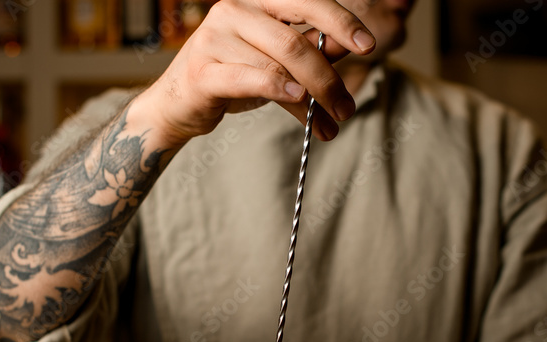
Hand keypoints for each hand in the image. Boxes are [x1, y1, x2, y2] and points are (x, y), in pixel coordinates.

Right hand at [136, 0, 376, 148]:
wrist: (178, 103)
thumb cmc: (231, 76)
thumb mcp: (275, 60)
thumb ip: (308, 50)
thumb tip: (347, 46)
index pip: (306, 1)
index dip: (340, 21)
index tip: (368, 45)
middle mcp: (233, 10)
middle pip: (295, 42)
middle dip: (328, 79)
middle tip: (347, 108)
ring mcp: (214, 38)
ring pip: (278, 68)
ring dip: (311, 101)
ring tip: (328, 123)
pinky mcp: (203, 71)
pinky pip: (252, 79)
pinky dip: (280, 90)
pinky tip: (300, 101)